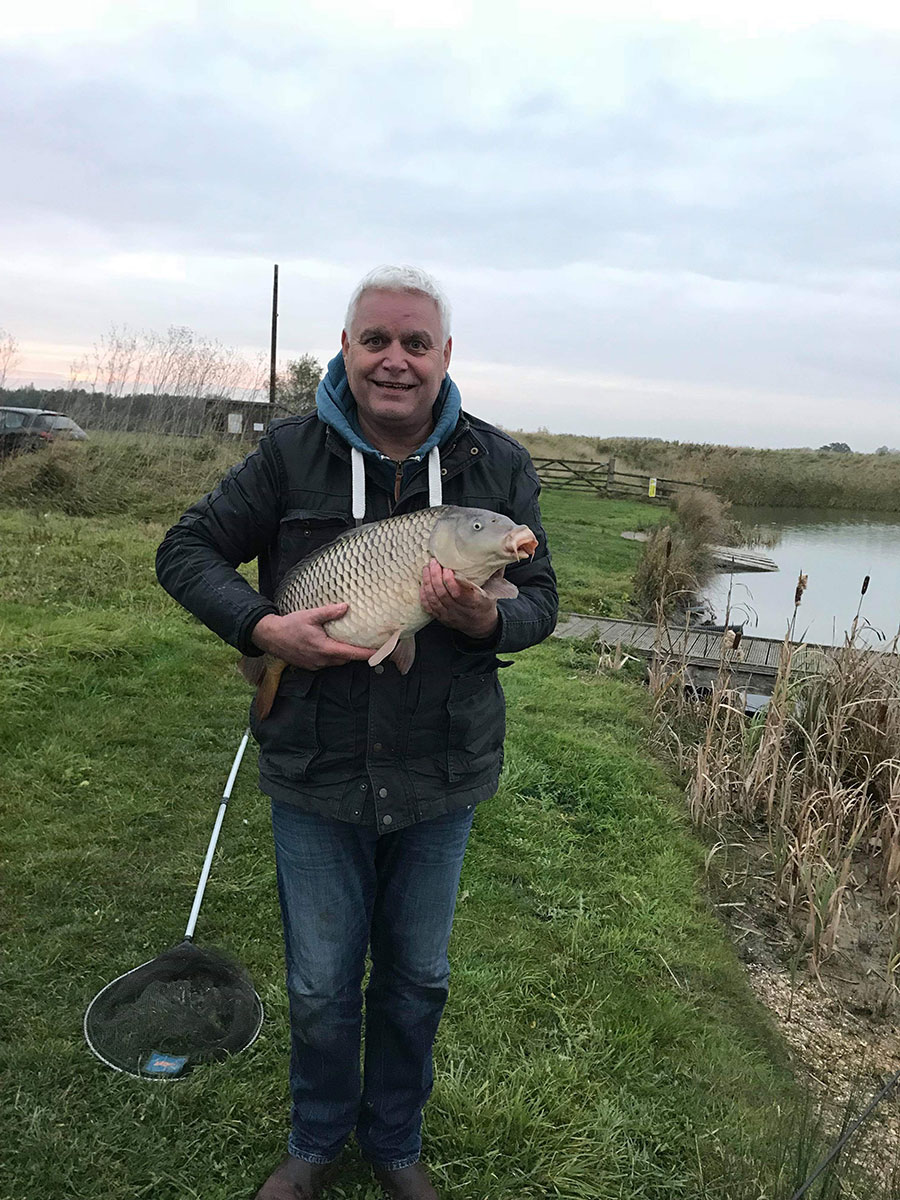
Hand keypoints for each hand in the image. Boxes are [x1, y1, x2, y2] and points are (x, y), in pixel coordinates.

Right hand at [251, 605, 373, 669]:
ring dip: (344, 654)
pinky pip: (327, 663)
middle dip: (357, 653)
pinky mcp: (310, 666)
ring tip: (351, 643)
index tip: (381, 652)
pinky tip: (332, 645)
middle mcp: (322, 660)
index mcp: (324, 648)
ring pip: (337, 661)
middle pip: (346, 659)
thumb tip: (346, 607)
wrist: (270, 637)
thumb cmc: (290, 626)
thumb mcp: (310, 615)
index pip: (352, 653)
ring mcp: (316, 665)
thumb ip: (329, 612)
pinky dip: (333, 656)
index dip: (367, 654)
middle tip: (368, 644)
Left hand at [420, 560, 499, 639]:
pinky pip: (429, 608)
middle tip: (434, 563)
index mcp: (476, 604)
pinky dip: (424, 595)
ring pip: (434, 600)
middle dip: (436, 578)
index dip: (451, 582)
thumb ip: (495, 573)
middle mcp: (461, 612)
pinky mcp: (441, 618)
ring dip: (428, 583)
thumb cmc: (487, 603)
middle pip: (443, 595)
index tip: (447, 569)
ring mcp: (450, 616)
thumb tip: (500, 553)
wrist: (481, 626)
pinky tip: (423, 583)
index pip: (459, 594)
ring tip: (427, 568)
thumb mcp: (495, 590)